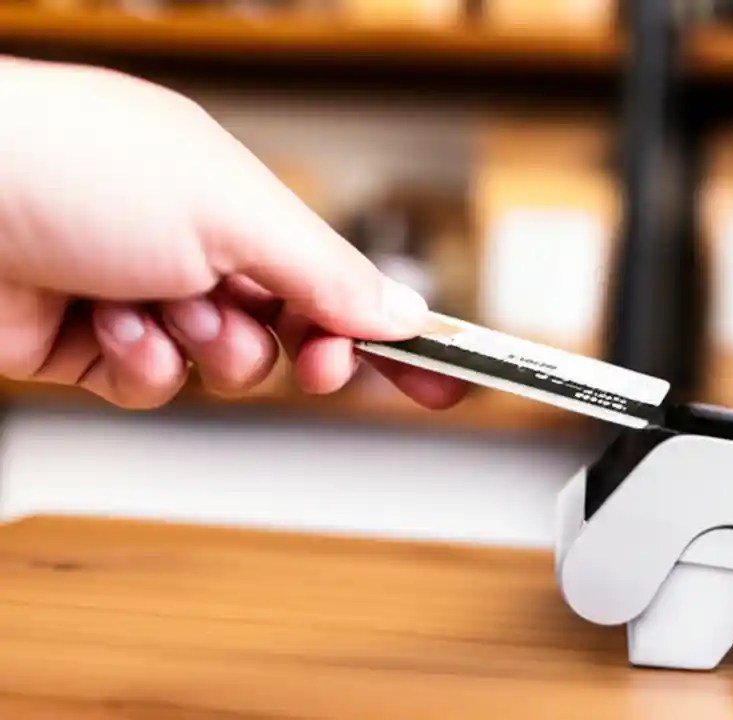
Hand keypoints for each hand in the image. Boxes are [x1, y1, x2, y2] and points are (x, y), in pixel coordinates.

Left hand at [0, 56, 465, 408]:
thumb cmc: (74, 161)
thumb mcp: (234, 210)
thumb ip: (327, 272)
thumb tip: (397, 311)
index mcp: (241, 201)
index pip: (341, 274)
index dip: (394, 329)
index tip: (443, 373)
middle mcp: (196, 248)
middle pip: (295, 332)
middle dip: (305, 351)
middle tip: (317, 361)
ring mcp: (144, 297)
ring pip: (226, 368)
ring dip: (210, 350)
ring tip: (170, 309)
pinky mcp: (90, 347)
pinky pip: (153, 386)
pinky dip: (142, 364)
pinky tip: (112, 323)